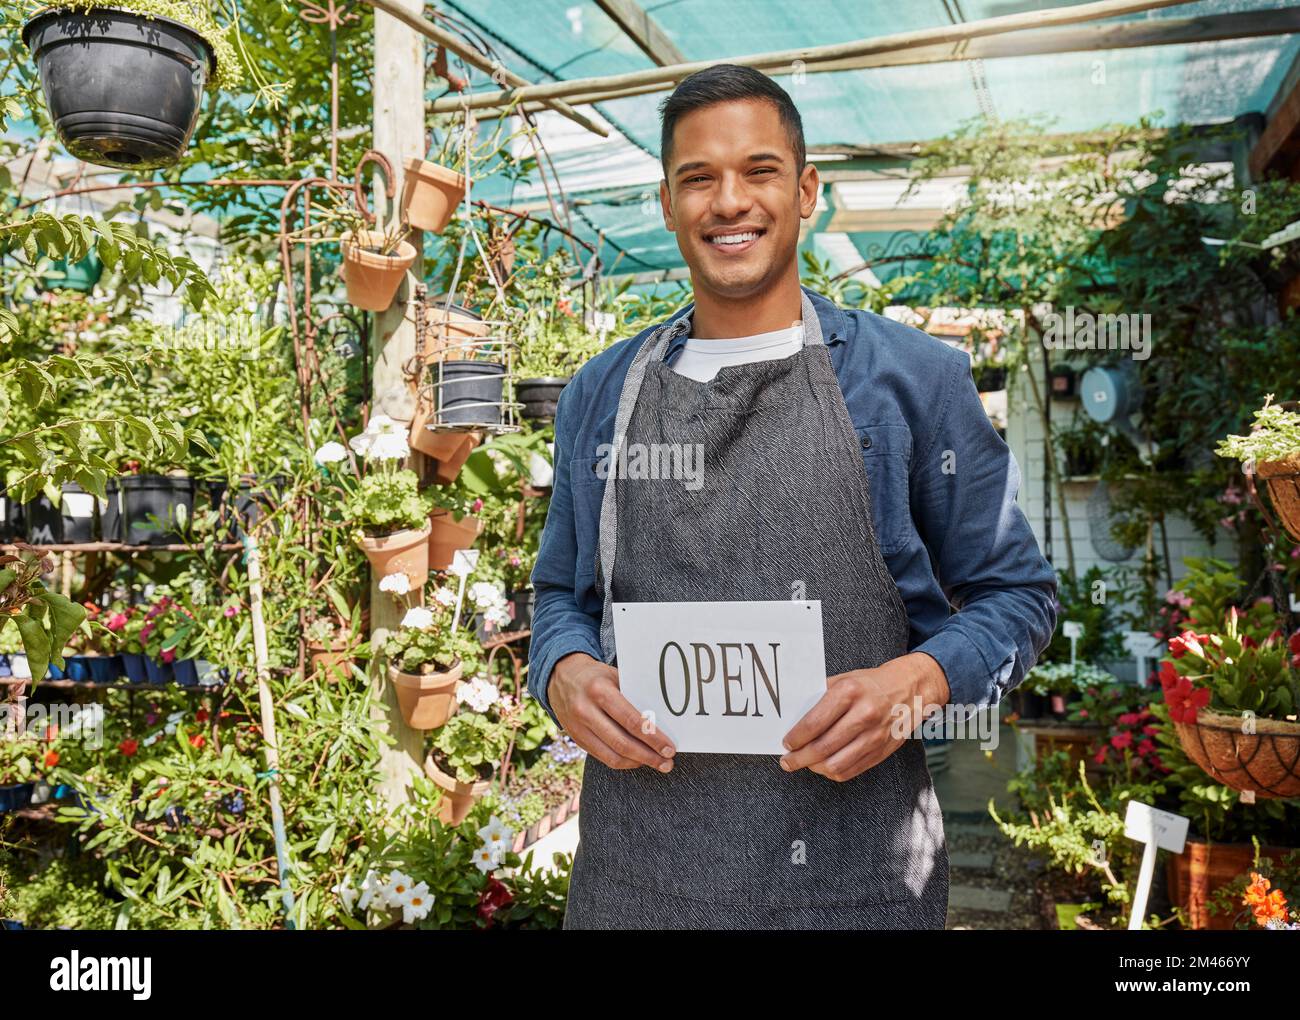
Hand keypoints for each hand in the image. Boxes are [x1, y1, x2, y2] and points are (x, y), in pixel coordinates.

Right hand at [549, 652, 675, 771]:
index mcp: (599, 691)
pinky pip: (602, 757)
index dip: (653, 738)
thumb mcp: (614, 676)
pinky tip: (637, 760)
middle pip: (622, 743)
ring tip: (656, 764)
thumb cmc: (596, 676)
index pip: (631, 720)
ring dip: (637, 763)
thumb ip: (633, 695)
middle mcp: (586, 711)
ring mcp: (578, 727)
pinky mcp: (576, 739)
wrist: (561, 676)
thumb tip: (662, 719)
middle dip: (649, 756)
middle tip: (668, 762)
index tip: (669, 748)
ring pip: (612, 756)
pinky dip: (622, 761)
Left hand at [779, 652, 949, 781]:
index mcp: (850, 692)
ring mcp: (875, 736)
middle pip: (823, 747)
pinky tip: (823, 766)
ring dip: (814, 768)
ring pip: (836, 764)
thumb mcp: (844, 680)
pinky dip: (832, 772)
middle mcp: (864, 715)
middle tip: (787, 761)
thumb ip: (819, 697)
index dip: (796, 737)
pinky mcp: (882, 752)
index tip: (786, 742)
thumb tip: (792, 719)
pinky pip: (850, 770)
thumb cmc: (870, 684)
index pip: (814, 722)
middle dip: (799, 758)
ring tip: (804, 764)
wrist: (909, 690)